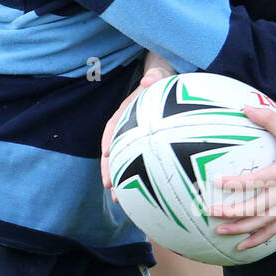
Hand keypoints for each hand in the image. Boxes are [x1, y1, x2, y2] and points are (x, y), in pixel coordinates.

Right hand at [100, 63, 169, 192]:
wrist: (168, 82)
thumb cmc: (164, 79)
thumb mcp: (160, 74)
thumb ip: (155, 76)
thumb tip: (148, 81)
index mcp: (127, 110)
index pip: (114, 124)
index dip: (109, 138)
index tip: (107, 153)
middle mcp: (127, 127)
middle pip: (114, 150)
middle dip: (109, 170)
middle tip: (110, 188)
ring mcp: (135, 139)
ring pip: (124, 162)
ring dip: (120, 181)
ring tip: (120, 201)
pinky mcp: (145, 148)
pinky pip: (139, 164)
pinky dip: (138, 179)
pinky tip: (143, 197)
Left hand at [208, 103, 275, 251]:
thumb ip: (268, 119)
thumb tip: (244, 106)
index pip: (256, 181)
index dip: (235, 184)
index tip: (216, 182)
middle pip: (256, 208)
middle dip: (232, 213)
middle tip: (210, 212)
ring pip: (263, 223)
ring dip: (241, 230)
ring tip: (220, 232)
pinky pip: (274, 229)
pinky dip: (258, 239)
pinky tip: (242, 246)